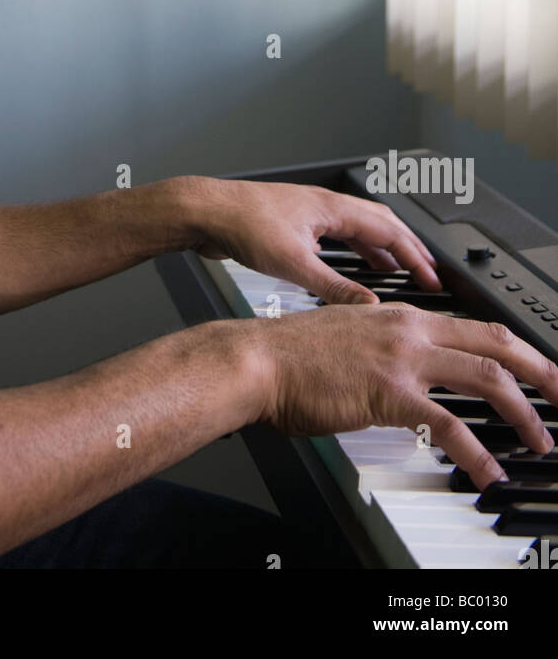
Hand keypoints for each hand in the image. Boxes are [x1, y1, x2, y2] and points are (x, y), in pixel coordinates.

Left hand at [178, 175, 440, 303]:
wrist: (205, 210)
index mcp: (334, 209)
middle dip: (407, 250)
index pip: (390, 230)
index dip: (416, 257)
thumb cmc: (242, 224)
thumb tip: (367, 306)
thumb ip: (333, 287)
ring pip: (360, 227)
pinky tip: (348, 267)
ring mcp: (311, 211)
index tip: (433, 278)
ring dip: (382, 248)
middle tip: (425, 275)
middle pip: (382, 224)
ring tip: (395, 272)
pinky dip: (354, 249)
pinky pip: (339, 233)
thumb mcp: (293, 263)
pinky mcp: (295, 222)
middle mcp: (326, 205)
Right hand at [247, 302, 557, 489]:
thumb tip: (397, 365)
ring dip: (524, 412)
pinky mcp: (390, 394)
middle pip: (496, 342)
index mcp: (399, 315)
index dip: (514, 346)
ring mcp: (403, 360)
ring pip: (487, 378)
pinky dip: (478, 452)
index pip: (475, 324)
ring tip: (541, 438)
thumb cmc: (289, 354)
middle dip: (541, 370)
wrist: (257, 359)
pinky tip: (489, 470)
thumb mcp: (346, 333)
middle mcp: (409, 330)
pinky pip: (449, 425)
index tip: (534, 367)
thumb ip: (379, 343)